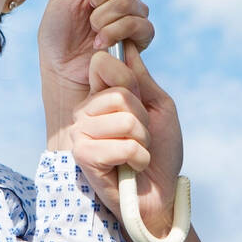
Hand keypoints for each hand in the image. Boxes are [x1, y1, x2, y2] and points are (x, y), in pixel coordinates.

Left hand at [38, 0, 153, 143]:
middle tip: (86, 7)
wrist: (60, 70)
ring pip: (133, 1)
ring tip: (90, 31)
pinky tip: (99, 43)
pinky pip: (141, 25)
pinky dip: (116, 32)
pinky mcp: (139, 39)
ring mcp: (132, 15)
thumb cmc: (56, 34)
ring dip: (105, 16)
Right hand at [71, 42, 182, 239]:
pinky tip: (131, 167)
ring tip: (136, 154)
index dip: (129, 79)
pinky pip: (122, 145)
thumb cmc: (161, 153)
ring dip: (143, 141)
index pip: (103, 62)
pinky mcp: (82, 156)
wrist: (159, 195)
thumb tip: (128, 45)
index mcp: (101, 96)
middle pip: (121, 93)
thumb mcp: (160, 108)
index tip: (140, 102)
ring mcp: (80, 133)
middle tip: (141, 137)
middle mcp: (86, 111)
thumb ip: (143, 79)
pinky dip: (138, 158)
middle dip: (143, 118)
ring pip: (125, 120)